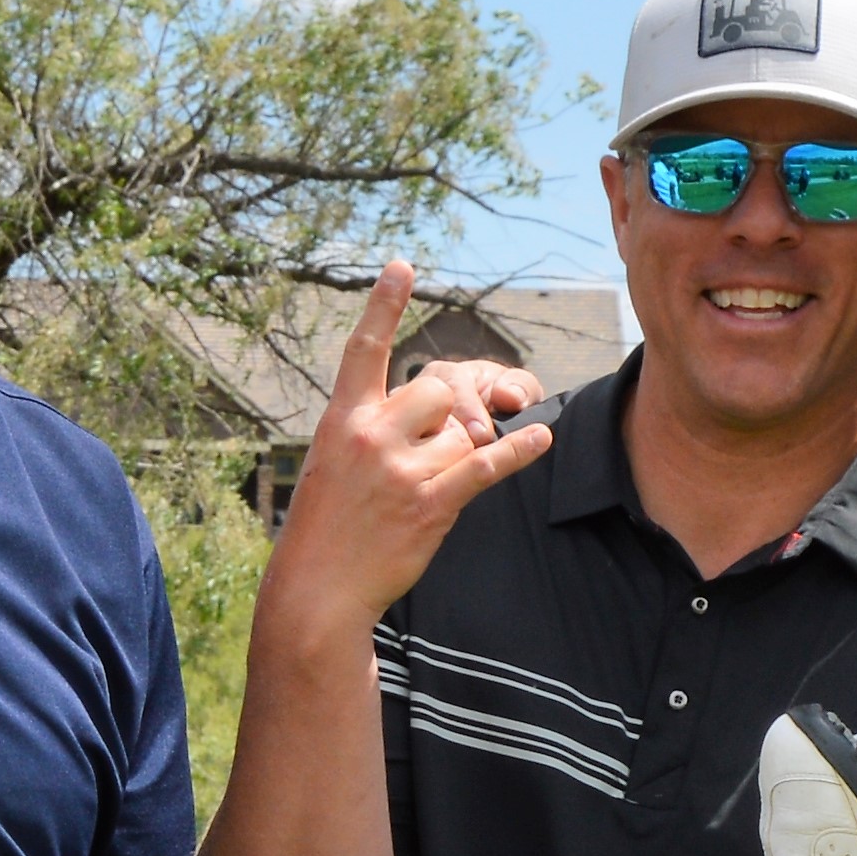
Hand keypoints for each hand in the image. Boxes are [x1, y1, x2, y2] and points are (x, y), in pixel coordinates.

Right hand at [260, 263, 553, 632]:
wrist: (317, 589)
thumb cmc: (326, 528)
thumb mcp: (333, 467)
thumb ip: (376, 431)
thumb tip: (441, 413)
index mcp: (341, 421)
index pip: (364, 351)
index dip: (384, 307)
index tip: (403, 266)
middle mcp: (370, 437)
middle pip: (438, 390)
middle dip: (453, 411)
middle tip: (446, 438)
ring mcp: (400, 470)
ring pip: (463, 432)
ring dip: (466, 449)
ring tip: (439, 478)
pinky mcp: (429, 504)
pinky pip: (486, 467)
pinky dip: (518, 452)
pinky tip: (539, 439)